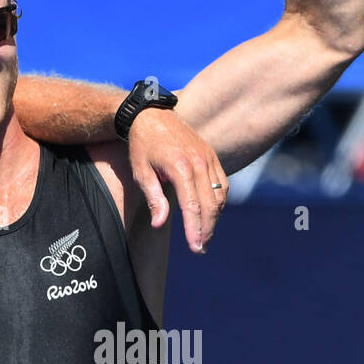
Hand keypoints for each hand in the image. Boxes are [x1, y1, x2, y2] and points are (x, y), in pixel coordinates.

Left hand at [127, 108, 228, 253]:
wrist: (151, 115)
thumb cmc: (142, 145)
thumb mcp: (141, 171)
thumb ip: (153, 198)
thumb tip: (160, 224)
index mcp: (180, 167)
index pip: (192, 206)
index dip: (195, 229)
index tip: (195, 247)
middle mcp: (199, 163)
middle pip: (211, 204)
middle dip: (207, 229)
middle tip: (200, 248)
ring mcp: (209, 158)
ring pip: (220, 195)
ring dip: (215, 218)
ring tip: (204, 235)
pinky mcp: (212, 156)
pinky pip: (222, 183)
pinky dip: (220, 201)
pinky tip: (211, 213)